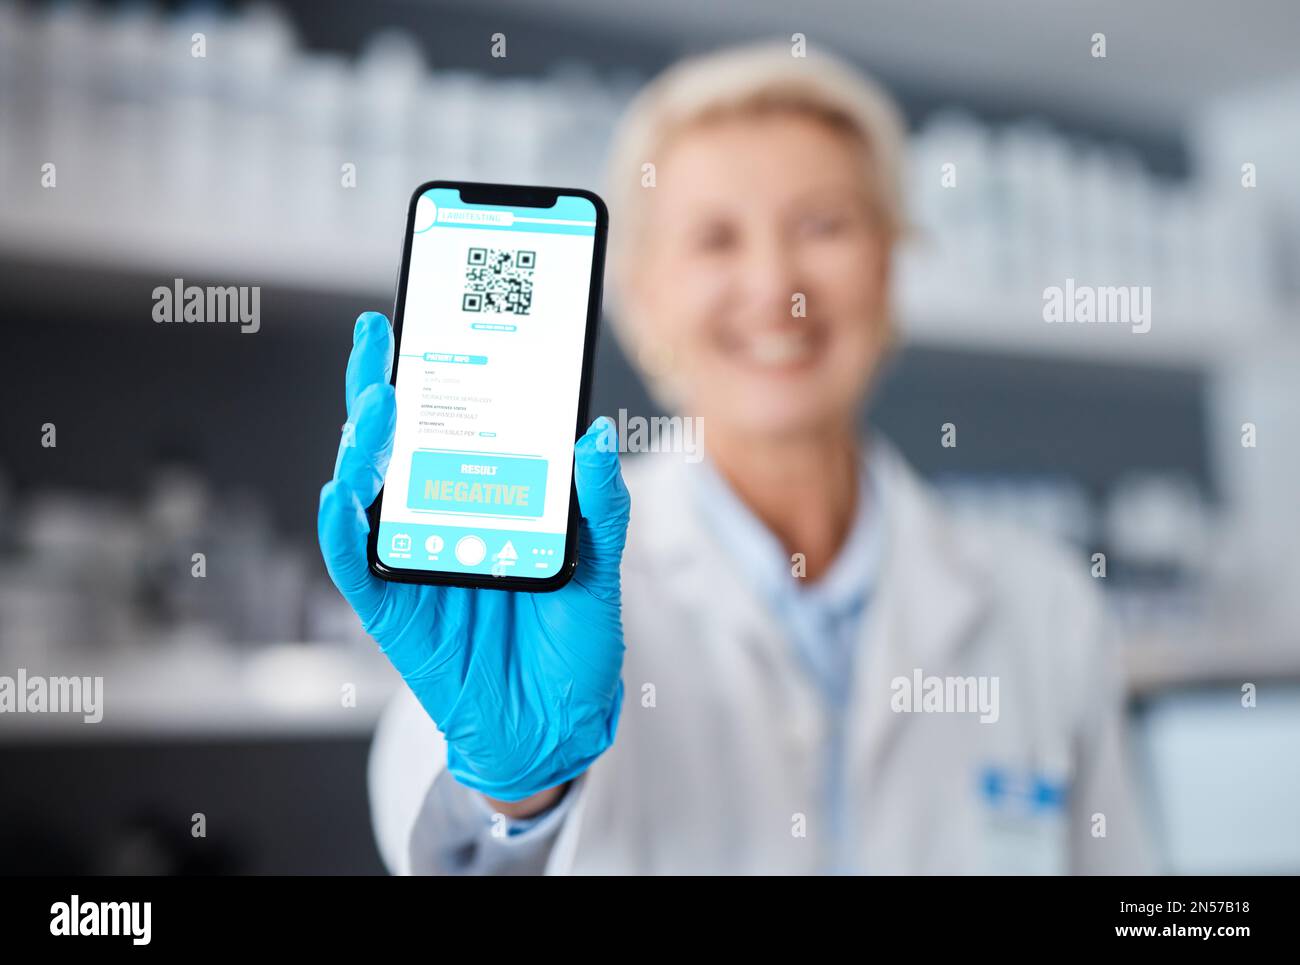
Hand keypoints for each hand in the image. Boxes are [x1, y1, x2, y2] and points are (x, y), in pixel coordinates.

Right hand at [318, 311, 628, 800]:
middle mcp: (438, 516)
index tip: (427, 316)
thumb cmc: (573, 637)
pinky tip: (344, 493)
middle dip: (383, 387)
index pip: (452, 424)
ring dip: (363, 445)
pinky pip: (354, 561)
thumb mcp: (603, 564)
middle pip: (396, 442)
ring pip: (367, 490)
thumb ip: (600, 504)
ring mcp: (409, 556)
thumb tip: (595, 436)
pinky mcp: (390, 605)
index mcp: (485, 496)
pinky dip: (342, 528)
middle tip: (383, 339)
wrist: (556, 721)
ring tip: (379, 404)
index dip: (433, 372)